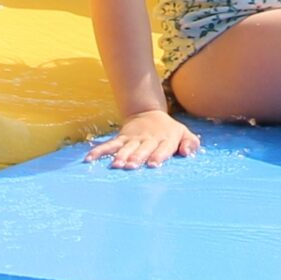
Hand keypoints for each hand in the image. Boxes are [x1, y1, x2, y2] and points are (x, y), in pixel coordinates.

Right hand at [85, 109, 199, 169]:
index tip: (153, 164)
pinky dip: (100, 151)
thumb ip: (191, 143)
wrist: (148, 113)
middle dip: (136, 157)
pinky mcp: (122, 138)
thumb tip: (187, 153)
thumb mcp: (184, 133)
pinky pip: (110, 145)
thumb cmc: (169, 131)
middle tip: (131, 166)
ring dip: (120, 156)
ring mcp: (133, 138)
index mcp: (166, 139)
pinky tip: (90, 159)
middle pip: (142, 149)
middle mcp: (149, 139)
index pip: (162, 149)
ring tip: (115, 165)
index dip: (158, 155)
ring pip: (126, 148)